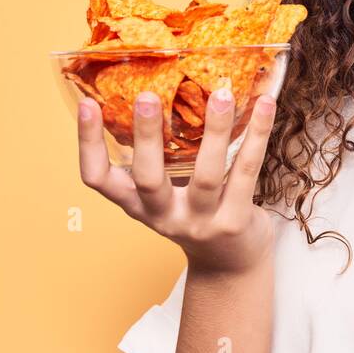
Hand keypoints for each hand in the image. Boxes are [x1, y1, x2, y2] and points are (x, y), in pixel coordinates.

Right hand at [77, 86, 276, 277]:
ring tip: (221, 93)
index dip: (88, 144)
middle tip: (148, 96)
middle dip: (148, 137)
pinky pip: (247, 172)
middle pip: (149, 179)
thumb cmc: (196, 213)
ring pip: (207, 174)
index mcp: (138, 205)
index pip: (98, 180)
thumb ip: (161, 157)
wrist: (230, 265)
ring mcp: (201, 221)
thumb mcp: (167, 193)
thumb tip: (162, 87)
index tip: (86, 105)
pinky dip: (258, 135)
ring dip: (216, 130)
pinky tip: (267, 106)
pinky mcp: (235, 222)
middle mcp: (163, 216)